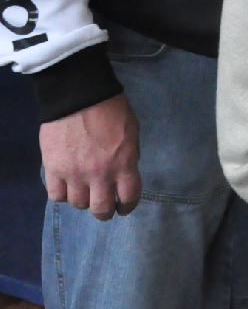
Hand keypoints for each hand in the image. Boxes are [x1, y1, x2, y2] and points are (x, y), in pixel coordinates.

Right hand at [40, 93, 141, 220]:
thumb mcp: (132, 132)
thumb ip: (128, 156)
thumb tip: (123, 174)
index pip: (129, 197)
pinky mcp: (53, 169)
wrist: (79, 96)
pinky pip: (56, 195)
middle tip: (104, 207)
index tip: (124, 207)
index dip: (128, 206)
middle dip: (105, 212)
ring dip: (83, 200)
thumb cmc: (112, 110)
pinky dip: (62, 194)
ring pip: (78, 204)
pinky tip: (67, 186)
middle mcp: (100, 174)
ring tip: (84, 191)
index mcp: (124, 164)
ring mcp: (74, 174)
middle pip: (101, 209)